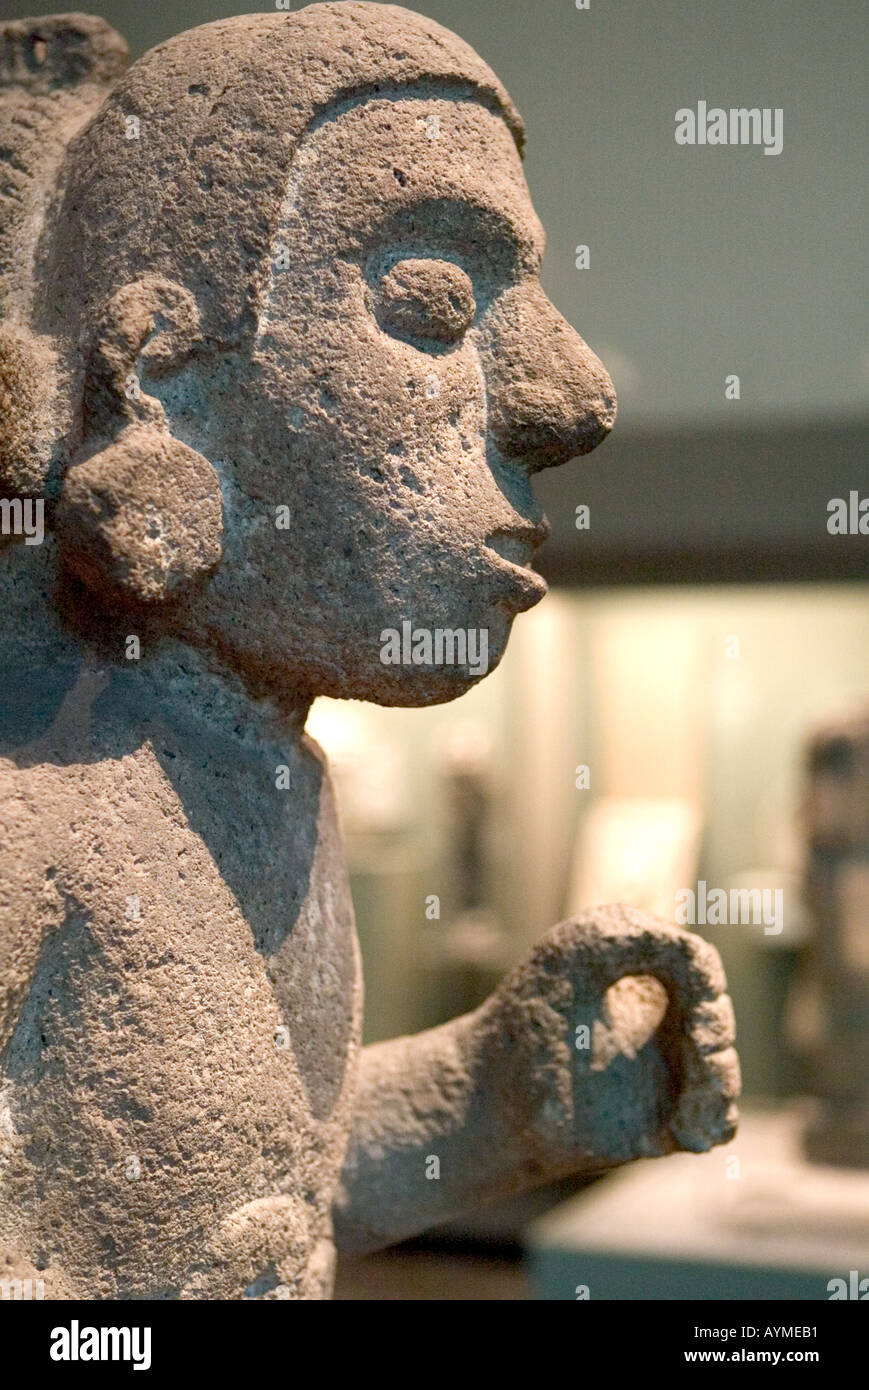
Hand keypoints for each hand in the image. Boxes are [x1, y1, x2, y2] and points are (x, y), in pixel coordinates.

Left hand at [473, 904, 738, 1176]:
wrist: (493, 1091)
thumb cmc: (529, 1013)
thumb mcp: (575, 951)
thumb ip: (636, 934)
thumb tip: (699, 957)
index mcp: (645, 969)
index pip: (700, 968)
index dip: (710, 989)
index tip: (699, 1020)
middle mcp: (663, 1016)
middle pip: (719, 1022)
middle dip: (718, 1043)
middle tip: (703, 1059)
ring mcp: (666, 1068)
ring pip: (723, 1076)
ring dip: (720, 1090)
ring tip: (691, 1116)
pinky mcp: (663, 1118)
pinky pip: (713, 1123)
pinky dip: (712, 1124)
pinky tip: (690, 1135)